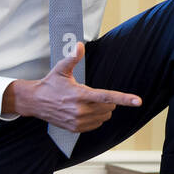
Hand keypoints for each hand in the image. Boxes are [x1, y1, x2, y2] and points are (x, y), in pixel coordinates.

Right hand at [4, 43, 141, 132]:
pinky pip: (96, 125)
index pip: (107, 97)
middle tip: (94, 94)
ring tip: (88, 102)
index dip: (124, 98)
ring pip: (104, 117)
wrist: (35, 102)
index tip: (138, 101)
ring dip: (103, 110)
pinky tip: (86, 111)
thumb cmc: (50, 84)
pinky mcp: (76, 128)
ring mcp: (78, 121)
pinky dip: (96, 118)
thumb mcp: (60, 69)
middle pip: (109, 107)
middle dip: (108, 101)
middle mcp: (81, 110)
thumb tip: (79, 45)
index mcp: (80, 94)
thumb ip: (72, 58)